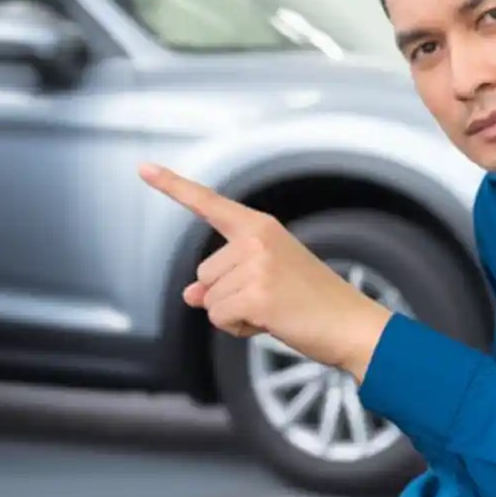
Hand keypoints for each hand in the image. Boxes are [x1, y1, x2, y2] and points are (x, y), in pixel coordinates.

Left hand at [139, 163, 392, 379]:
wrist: (352, 326)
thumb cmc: (311, 304)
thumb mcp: (263, 284)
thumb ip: (223, 282)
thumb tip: (190, 295)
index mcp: (260, 227)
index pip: (209, 203)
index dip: (172, 186)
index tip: (143, 168)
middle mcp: (256, 238)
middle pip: (204, 274)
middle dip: (227, 296)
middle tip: (271, 300)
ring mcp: (256, 264)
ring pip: (209, 299)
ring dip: (233, 314)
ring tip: (274, 311)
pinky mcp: (257, 294)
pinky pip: (219, 317)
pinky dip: (238, 328)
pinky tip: (270, 322)